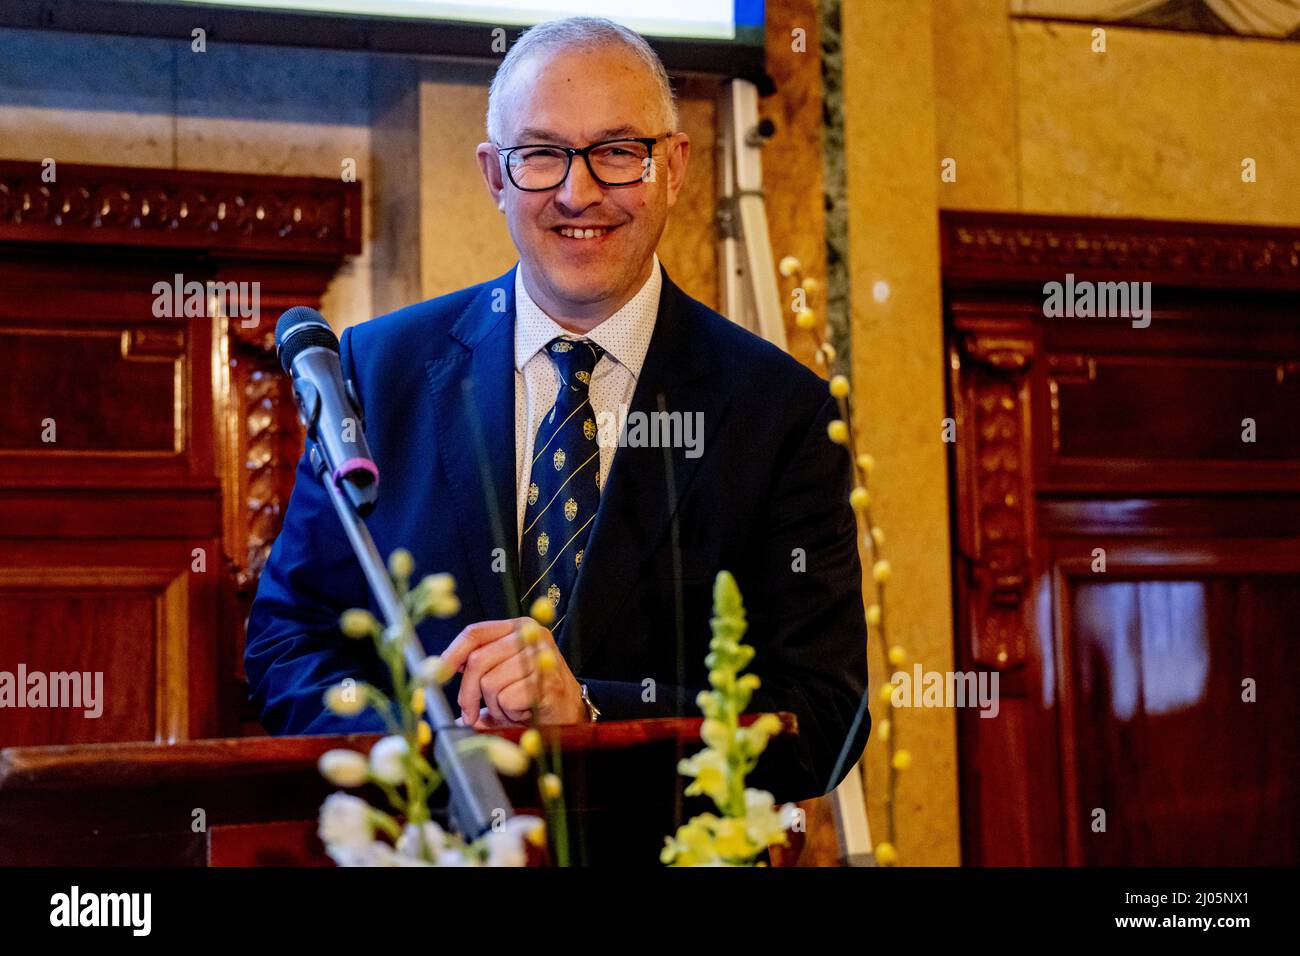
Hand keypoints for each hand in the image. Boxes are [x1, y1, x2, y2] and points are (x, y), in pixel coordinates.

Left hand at [441, 618, 585, 728]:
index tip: (437, 674)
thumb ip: (476, 671)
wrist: (572, 713)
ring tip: (510, 710)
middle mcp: (531, 635)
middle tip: (469, 714)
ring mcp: (541, 657)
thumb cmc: (532, 693)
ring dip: (494, 707)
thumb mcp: (504, 674)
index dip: (451, 654)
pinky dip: (509, 714)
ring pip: (490, 683)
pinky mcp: (547, 681)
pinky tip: (523, 713)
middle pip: (477, 660)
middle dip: (467, 694)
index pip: (474, 633)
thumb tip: (437, 675)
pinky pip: (506, 700)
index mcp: (518, 627)